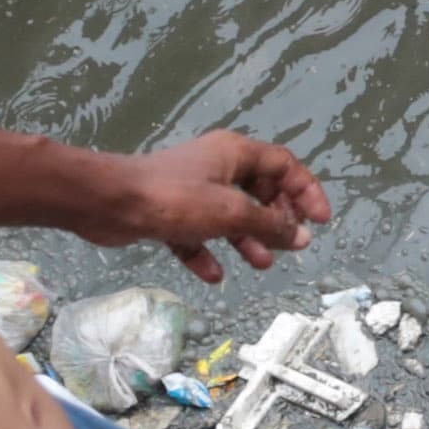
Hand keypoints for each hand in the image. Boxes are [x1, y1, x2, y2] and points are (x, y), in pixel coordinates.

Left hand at [99, 130, 333, 281]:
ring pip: (230, 215)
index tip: (319, 221)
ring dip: (247, 240)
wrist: (109, 203)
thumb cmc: (175, 198)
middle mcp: (216, 167)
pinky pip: (198, 233)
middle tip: (288, 245)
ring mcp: (192, 190)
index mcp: (235, 154)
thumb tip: (303, 237)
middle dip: (276, 220)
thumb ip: (270, 225)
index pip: (285, 165)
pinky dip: (208, 251)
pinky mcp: (169, 212)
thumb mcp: (232, 212)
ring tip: (259, 264)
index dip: (306, 191)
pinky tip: (213, 274)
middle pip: (260, 191)